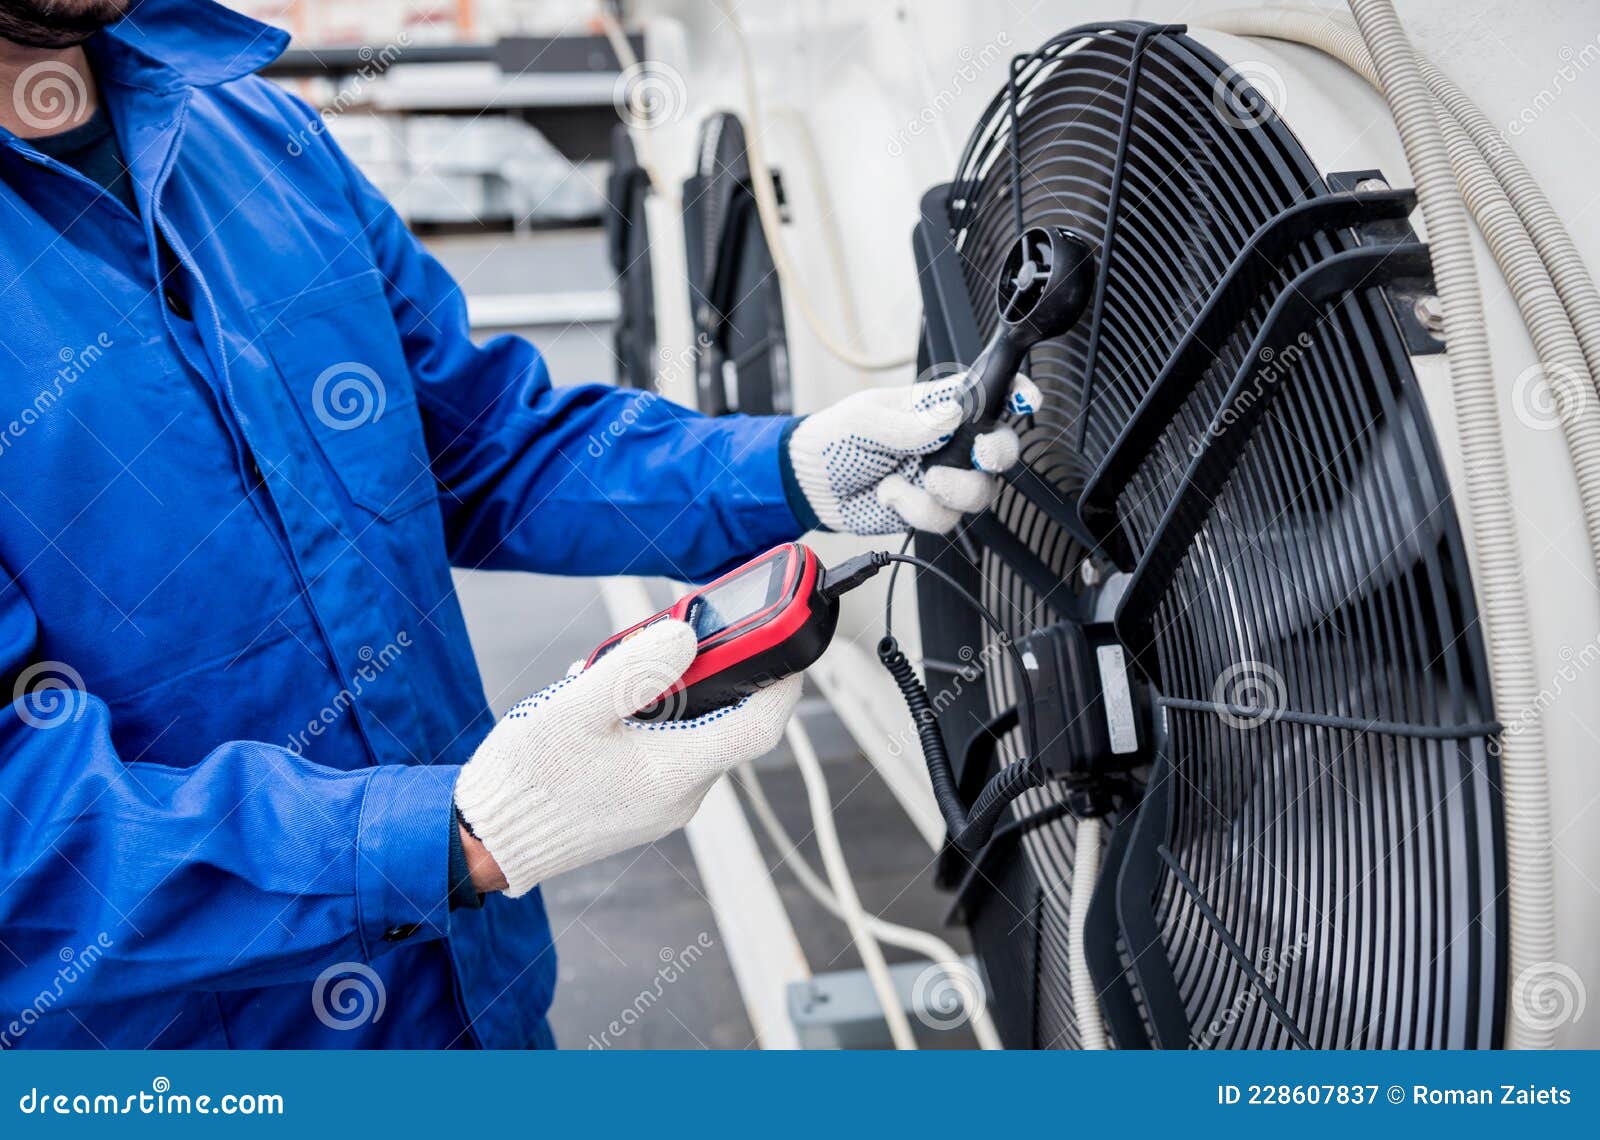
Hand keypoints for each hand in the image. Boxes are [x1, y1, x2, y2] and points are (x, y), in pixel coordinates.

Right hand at [452, 620, 800, 895]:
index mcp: (675, 773)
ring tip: (604, 676)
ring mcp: (661, 806)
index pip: (760, 726)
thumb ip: (633, 670)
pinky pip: (662, 752)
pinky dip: (642, 720)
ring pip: (689, 734)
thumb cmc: (526, 780)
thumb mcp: (573, 709)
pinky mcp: (640, 806)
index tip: (784, 642)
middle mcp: (680, 796)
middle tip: (668, 639)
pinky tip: (595, 705)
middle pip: (724, 722)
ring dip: (661, 695)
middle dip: (703, 674)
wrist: (486, 842)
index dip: (783, 681)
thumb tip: (686, 637)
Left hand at [783, 372, 1042, 534]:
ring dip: (953, 489)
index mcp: (938, 407)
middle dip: (999, 453)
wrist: (810, 485)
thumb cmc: (836, 438)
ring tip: (920, 479)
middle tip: (980, 455)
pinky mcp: (928, 509)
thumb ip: (911, 421)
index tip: (1027, 400)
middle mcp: (949, 443)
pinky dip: (917, 510)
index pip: (989, 394)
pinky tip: (891, 494)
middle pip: (1001, 448)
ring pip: (980, 491)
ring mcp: (942, 478)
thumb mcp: (867, 419)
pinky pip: (945, 518)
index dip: (1017, 394)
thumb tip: (953, 416)